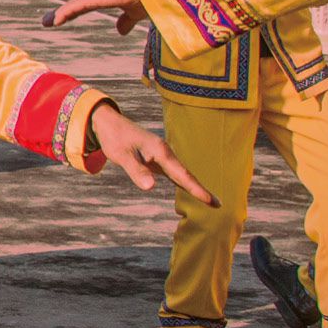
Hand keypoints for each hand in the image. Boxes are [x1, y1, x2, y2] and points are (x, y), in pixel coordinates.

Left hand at [43, 0, 147, 36]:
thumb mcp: (133, 14)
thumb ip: (125, 21)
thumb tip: (120, 32)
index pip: (83, 6)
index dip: (71, 13)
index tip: (59, 19)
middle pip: (74, 5)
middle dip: (61, 13)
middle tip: (46, 21)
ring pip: (73, 6)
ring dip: (60, 14)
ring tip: (46, 23)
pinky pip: (76, 7)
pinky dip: (65, 13)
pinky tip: (55, 21)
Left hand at [85, 102, 214, 205]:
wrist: (109, 123)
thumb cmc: (115, 138)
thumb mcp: (122, 155)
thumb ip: (136, 171)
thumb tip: (151, 188)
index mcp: (161, 152)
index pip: (182, 174)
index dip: (196, 189)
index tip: (211, 200)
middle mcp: (165, 153)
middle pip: (186, 175)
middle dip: (201, 190)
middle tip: (218, 204)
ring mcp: (162, 156)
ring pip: (181, 174)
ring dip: (194, 187)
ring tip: (210, 200)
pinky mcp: (157, 159)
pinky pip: (173, 173)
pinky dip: (183, 182)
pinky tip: (190, 189)